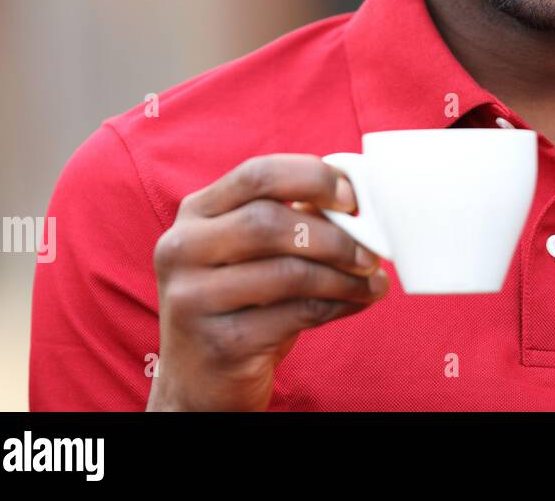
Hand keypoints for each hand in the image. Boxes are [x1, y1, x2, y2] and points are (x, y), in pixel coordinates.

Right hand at [147, 154, 388, 410]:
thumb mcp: (254, 254)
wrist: (202, 381)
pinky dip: (338, 304)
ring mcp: (193, 298)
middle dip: (334, 235)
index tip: (352, 198)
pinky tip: (358, 301)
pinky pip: (295, 314)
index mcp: (196, 213)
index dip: (313, 179)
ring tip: (371, 280)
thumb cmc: (242, 303)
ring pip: (287, 272)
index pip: (257, 174)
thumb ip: (295, 221)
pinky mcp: (220, 342)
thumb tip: (362, 207)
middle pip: (269, 223)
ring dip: (343, 275)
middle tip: (370, 250)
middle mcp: (183, 249)